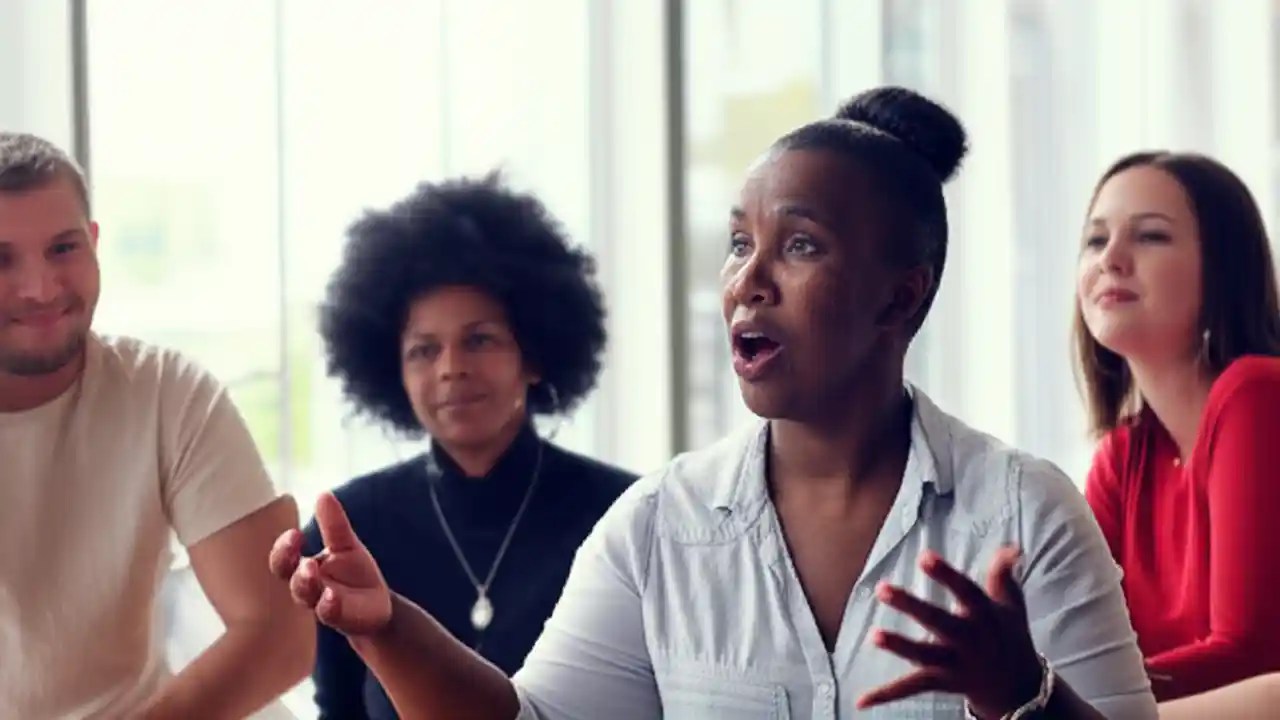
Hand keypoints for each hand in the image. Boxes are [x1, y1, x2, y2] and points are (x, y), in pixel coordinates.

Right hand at [268, 492, 391, 635]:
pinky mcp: (339, 617)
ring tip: (311, 569)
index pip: (283, 558)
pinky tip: (332, 597)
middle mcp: (308, 586)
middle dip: (287, 562)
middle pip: (287, 576)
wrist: (377, 605)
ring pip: (305, 595)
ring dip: (305, 582)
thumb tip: (323, 494)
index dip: (283, 547)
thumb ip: (334, 524)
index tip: (294, 534)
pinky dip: (328, 605)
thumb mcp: (346, 545)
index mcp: (305, 567)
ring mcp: (321, 603)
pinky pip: (328, 613)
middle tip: (297, 550)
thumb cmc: (354, 573)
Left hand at [856, 547, 1043, 718]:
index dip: (946, 575)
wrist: (1019, 686)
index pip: (966, 592)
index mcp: (985, 616)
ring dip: (900, 646)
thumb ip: (1003, 573)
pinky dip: (886, 694)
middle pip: (939, 622)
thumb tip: (1011, 547)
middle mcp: (970, 640)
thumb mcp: (1011, 603)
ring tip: (873, 636)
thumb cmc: (1006, 633)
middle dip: (912, 607)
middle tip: (883, 589)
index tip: (924, 556)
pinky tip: (860, 700)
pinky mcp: (941, 683)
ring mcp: (955, 664)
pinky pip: (911, 688)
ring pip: (924, 656)